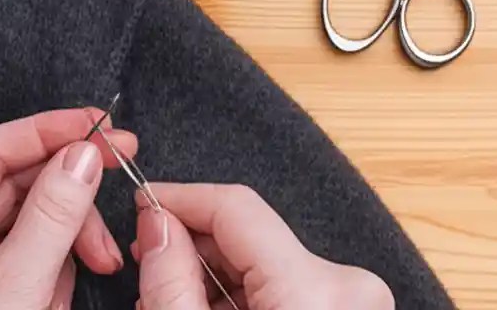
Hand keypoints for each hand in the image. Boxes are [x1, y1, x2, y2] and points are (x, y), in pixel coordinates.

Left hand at [0, 108, 137, 309]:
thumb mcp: (15, 292)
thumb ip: (52, 219)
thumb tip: (82, 157)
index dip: (45, 131)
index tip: (98, 124)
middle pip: (12, 183)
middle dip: (69, 188)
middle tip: (121, 169)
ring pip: (28, 222)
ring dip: (70, 237)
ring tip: (98, 265)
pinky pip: (28, 260)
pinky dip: (56, 271)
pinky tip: (62, 296)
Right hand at [132, 184, 393, 309]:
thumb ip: (170, 282)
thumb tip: (156, 223)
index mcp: (316, 290)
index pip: (236, 207)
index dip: (179, 197)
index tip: (141, 203)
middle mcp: (348, 286)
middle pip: (248, 236)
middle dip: (191, 247)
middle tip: (145, 269)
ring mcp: (355, 300)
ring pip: (263, 264)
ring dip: (214, 278)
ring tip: (172, 302)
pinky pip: (284, 288)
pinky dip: (243, 299)